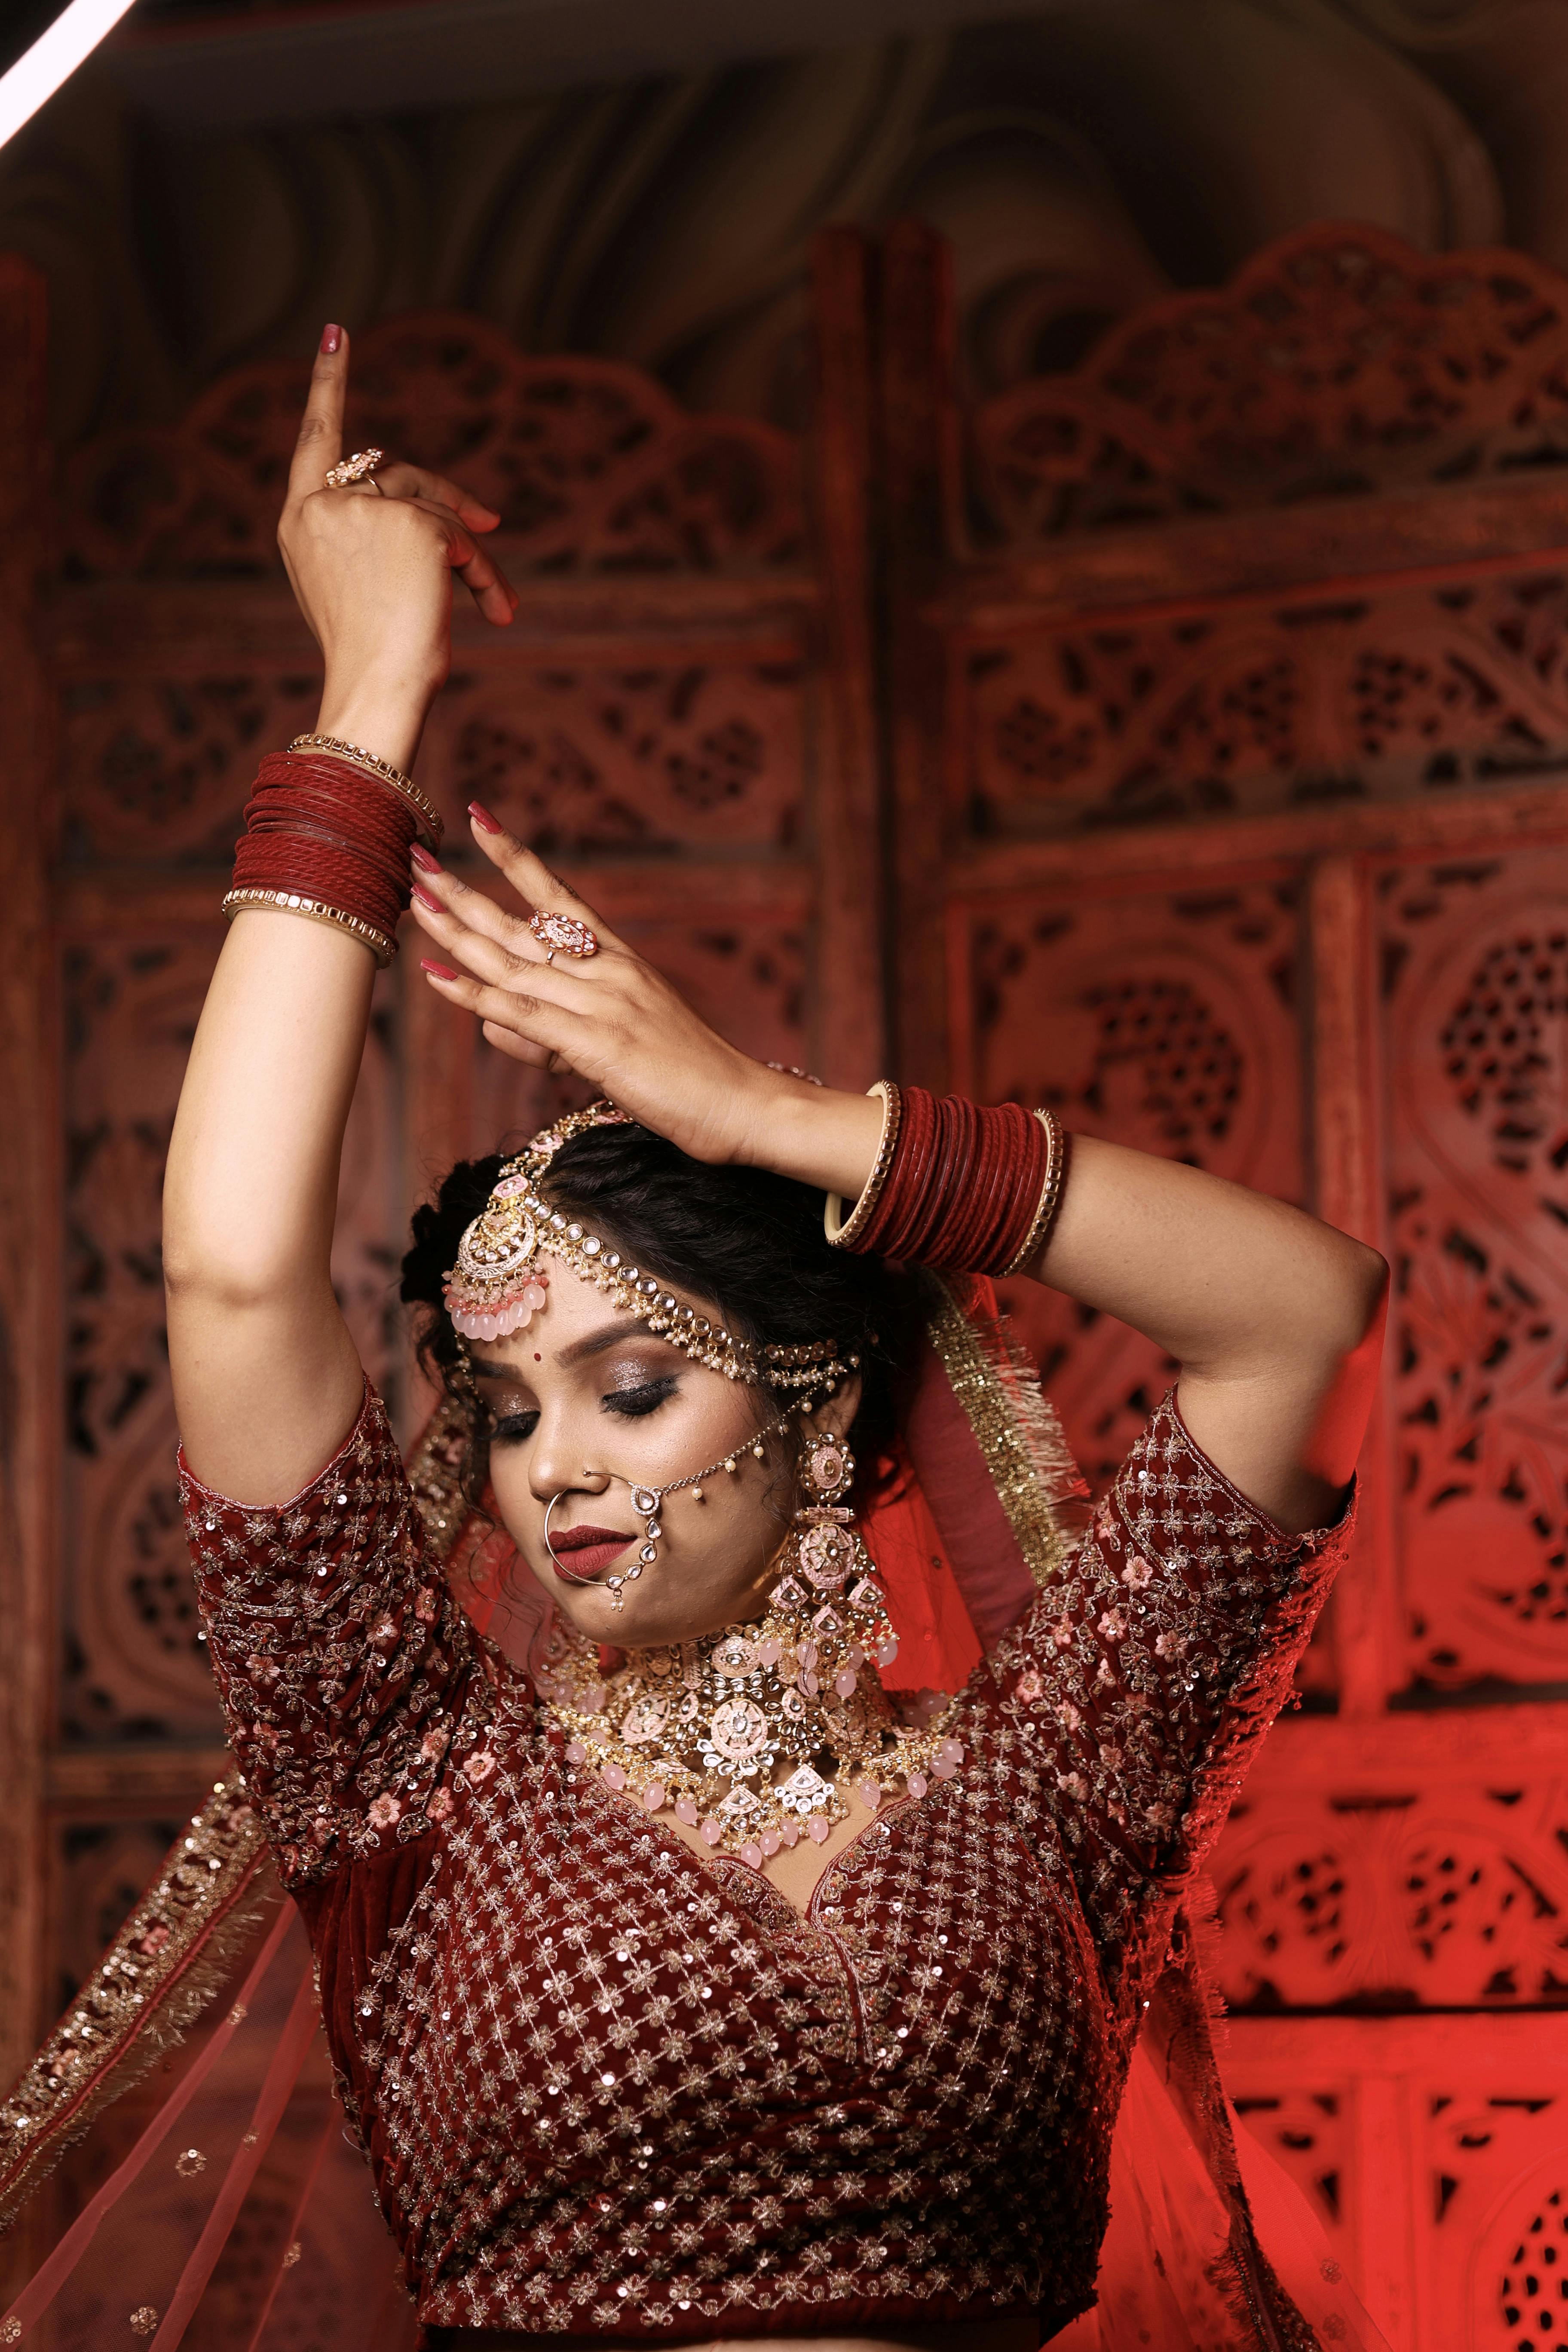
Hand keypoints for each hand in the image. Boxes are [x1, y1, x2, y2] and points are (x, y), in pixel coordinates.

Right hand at [278, 325, 517, 773]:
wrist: (378, 686)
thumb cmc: (371, 654)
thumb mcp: (356, 584)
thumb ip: (378, 534)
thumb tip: (468, 518)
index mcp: (299, 521)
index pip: (316, 438)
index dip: (328, 385)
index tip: (337, 333)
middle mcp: (321, 505)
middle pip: (397, 473)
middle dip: (447, 502)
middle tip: (491, 521)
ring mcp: (361, 509)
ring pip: (433, 507)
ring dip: (468, 552)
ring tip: (491, 604)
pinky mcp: (409, 523)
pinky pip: (461, 533)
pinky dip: (482, 571)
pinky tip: (492, 609)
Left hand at [409, 809, 883, 1194]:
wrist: (742, 1105)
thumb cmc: (686, 1080)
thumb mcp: (615, 1047)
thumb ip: (552, 1034)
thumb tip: (493, 1025)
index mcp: (619, 962)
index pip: (558, 896)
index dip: (516, 857)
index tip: (479, 819)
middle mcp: (607, 972)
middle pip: (521, 924)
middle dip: (463, 891)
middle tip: (415, 856)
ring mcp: (602, 1005)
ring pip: (514, 963)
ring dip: (457, 932)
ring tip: (412, 902)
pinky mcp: (597, 1045)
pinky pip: (525, 1015)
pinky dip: (477, 996)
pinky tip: (438, 978)